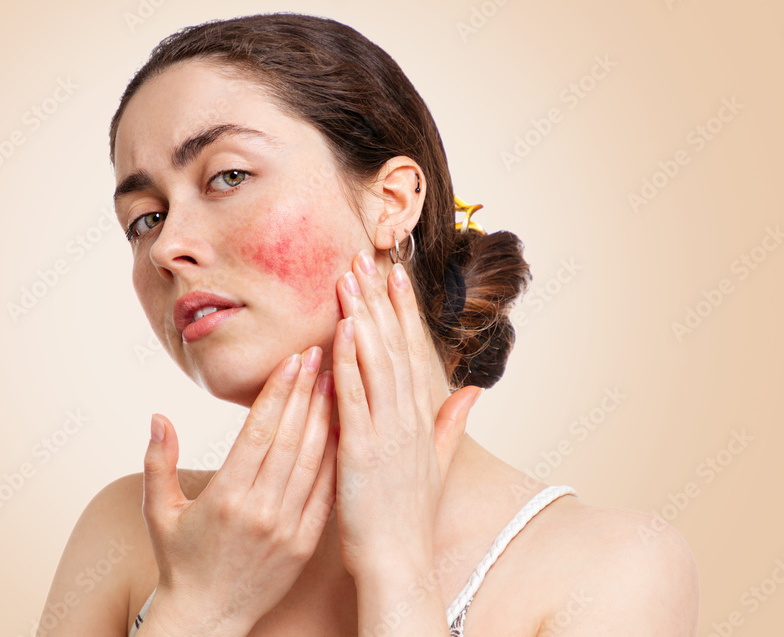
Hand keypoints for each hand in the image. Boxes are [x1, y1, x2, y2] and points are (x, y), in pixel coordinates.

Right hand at [140, 347, 338, 635]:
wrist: (206, 619)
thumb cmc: (178, 560)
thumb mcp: (157, 510)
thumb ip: (157, 461)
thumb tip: (158, 416)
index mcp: (225, 497)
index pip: (259, 431)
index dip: (279, 391)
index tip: (293, 358)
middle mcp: (260, 510)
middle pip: (291, 438)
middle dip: (307, 391)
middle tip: (320, 353)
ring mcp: (287, 528)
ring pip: (314, 462)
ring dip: (327, 417)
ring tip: (337, 380)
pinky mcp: (305, 544)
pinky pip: (326, 493)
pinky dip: (337, 459)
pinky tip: (344, 429)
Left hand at [331, 249, 482, 579]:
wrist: (399, 560)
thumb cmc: (409, 514)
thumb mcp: (438, 462)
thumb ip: (452, 422)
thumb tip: (473, 391)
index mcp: (421, 418)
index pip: (412, 350)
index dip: (403, 310)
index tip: (395, 273)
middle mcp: (408, 417)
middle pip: (394, 345)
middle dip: (380, 299)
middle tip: (367, 257)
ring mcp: (387, 430)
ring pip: (376, 360)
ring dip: (363, 315)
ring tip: (352, 276)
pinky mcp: (362, 448)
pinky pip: (355, 395)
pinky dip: (350, 360)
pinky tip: (344, 327)